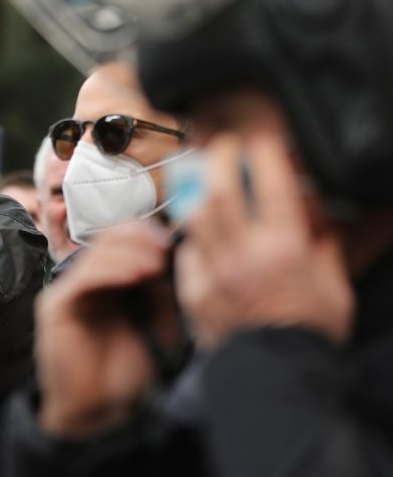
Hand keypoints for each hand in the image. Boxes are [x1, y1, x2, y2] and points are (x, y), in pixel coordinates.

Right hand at [36, 222, 174, 436]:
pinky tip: (135, 275)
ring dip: (129, 253)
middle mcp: (85, 282)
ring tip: (155, 264)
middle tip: (164, 249)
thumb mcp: (154, 322)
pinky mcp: (56, 306)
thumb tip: (168, 255)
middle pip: (107, 240)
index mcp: (107, 283)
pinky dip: (111, 271)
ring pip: (96, 254)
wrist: (98, 410)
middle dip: (139, 239)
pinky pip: (83, 278)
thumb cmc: (124, 371)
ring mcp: (68, 292)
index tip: (170, 243)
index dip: (144, 234)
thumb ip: (156, 289)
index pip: (120, 240)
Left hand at [175, 133, 353, 348]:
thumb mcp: (334, 286)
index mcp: (285, 250)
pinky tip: (201, 233)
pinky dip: (193, 237)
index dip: (265, 155)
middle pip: (218, 190)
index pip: (271, 185)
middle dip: (218, 158)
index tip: (262, 142)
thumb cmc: (311, 332)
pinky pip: (186, 251)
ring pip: (192, 215)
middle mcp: (244, 255)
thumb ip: (324, 246)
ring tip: (204, 180)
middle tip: (222, 146)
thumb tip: (318, 216)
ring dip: (197, 191)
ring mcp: (213, 272)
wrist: (278, 376)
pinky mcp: (193, 290)